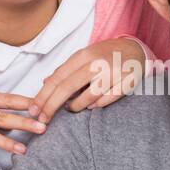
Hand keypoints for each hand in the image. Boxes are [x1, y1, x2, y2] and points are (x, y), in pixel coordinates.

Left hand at [30, 37, 145, 124]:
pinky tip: (90, 106)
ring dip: (75, 106)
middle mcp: (97, 63)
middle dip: (52, 106)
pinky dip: (95, 106)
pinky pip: (106, 101)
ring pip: (88, 97)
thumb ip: (66, 69)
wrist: (134, 50)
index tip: (34, 109)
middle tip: (43, 119)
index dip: (43, 95)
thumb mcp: (84, 56)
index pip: (58, 77)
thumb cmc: (105, 55)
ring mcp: (113, 73)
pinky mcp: (126, 83)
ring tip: (70, 108)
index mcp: (84, 55)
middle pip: (68, 88)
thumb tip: (45, 82)